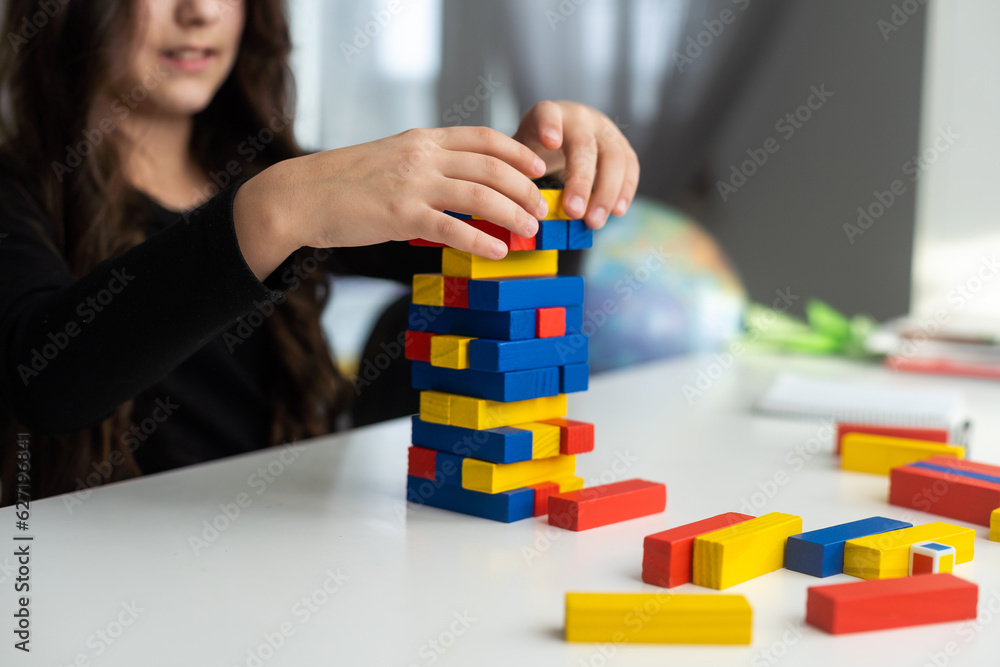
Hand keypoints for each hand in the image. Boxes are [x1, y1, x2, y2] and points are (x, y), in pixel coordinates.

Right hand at [233, 127, 548, 279]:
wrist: (301, 196)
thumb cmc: (346, 183)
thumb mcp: (391, 160)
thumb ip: (426, 166)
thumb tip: (460, 182)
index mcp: (422, 140)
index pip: (482, 138)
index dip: (516, 153)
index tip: (538, 167)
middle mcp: (422, 157)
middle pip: (490, 167)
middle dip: (524, 188)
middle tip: (542, 208)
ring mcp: (412, 185)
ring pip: (479, 195)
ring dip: (512, 214)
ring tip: (530, 231)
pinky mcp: (400, 215)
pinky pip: (452, 228)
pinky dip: (482, 240)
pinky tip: (499, 251)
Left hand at [513, 100, 639, 228]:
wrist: (561, 135)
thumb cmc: (536, 150)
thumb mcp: (521, 155)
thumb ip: (520, 175)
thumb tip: (521, 210)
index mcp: (548, 115)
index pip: (547, 114)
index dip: (550, 126)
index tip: (551, 142)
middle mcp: (579, 118)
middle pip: (584, 145)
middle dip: (580, 180)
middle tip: (573, 212)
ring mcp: (604, 130)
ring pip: (613, 157)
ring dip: (605, 193)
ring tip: (594, 222)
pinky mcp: (622, 146)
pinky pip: (630, 167)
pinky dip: (625, 191)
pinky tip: (616, 212)